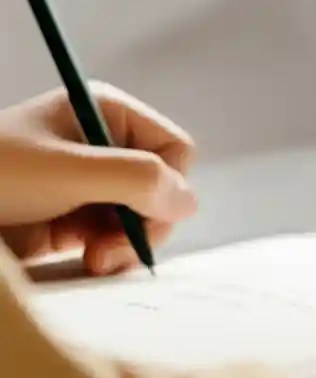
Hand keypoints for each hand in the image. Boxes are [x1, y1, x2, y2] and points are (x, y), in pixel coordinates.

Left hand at [0, 83, 197, 274]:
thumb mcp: (68, 171)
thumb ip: (137, 179)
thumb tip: (187, 201)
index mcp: (105, 113)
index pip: (174, 151)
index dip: (165, 186)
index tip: (136, 216)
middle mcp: (101, 146)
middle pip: (161, 190)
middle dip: (142, 224)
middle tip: (110, 251)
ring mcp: (84, 185)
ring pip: (141, 219)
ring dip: (124, 245)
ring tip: (95, 261)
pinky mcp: (67, 220)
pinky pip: (113, 239)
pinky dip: (107, 256)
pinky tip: (87, 264)